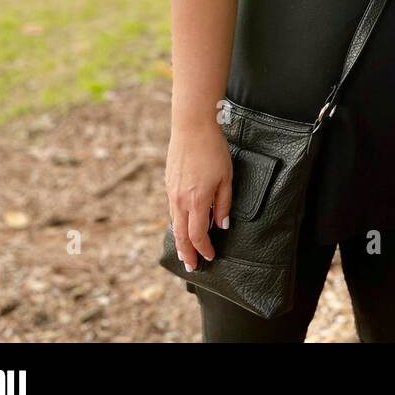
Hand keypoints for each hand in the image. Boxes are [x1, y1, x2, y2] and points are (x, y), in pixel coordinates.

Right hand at [164, 121, 232, 270]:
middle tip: (191, 267)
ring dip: (179, 241)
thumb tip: (222, 225)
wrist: (192, 127)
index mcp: (197, 200)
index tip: (210, 257)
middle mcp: (180, 200)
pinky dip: (176, 223)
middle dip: (186, 253)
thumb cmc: (213, 150)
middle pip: (181, 235)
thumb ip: (224, 203)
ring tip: (184, 252)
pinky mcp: (168, 184)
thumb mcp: (226, 177)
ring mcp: (171, 192)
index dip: (204, 249)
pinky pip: (171, 209)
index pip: (198, 235)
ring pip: (173, 223)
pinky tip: (180, 226)